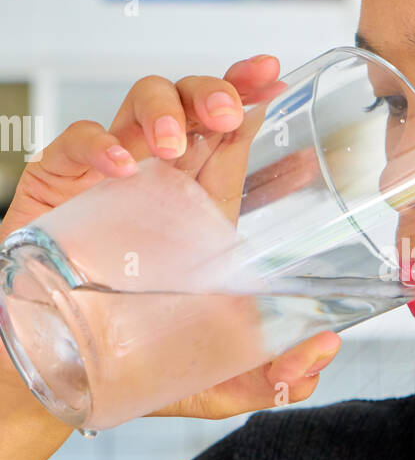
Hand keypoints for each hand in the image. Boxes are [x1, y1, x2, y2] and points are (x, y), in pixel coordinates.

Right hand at [0, 55, 341, 418]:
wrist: (47, 378)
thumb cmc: (128, 363)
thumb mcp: (213, 380)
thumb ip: (271, 374)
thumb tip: (323, 355)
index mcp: (199, 210)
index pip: (233, 139)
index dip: (253, 98)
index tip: (276, 79)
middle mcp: (159, 182)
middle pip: (194, 103)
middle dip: (216, 89)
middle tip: (230, 111)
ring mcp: (109, 177)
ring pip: (141, 103)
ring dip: (165, 107)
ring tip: (175, 142)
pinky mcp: (59, 186)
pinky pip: (75, 140)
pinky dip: (98, 144)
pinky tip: (118, 168)